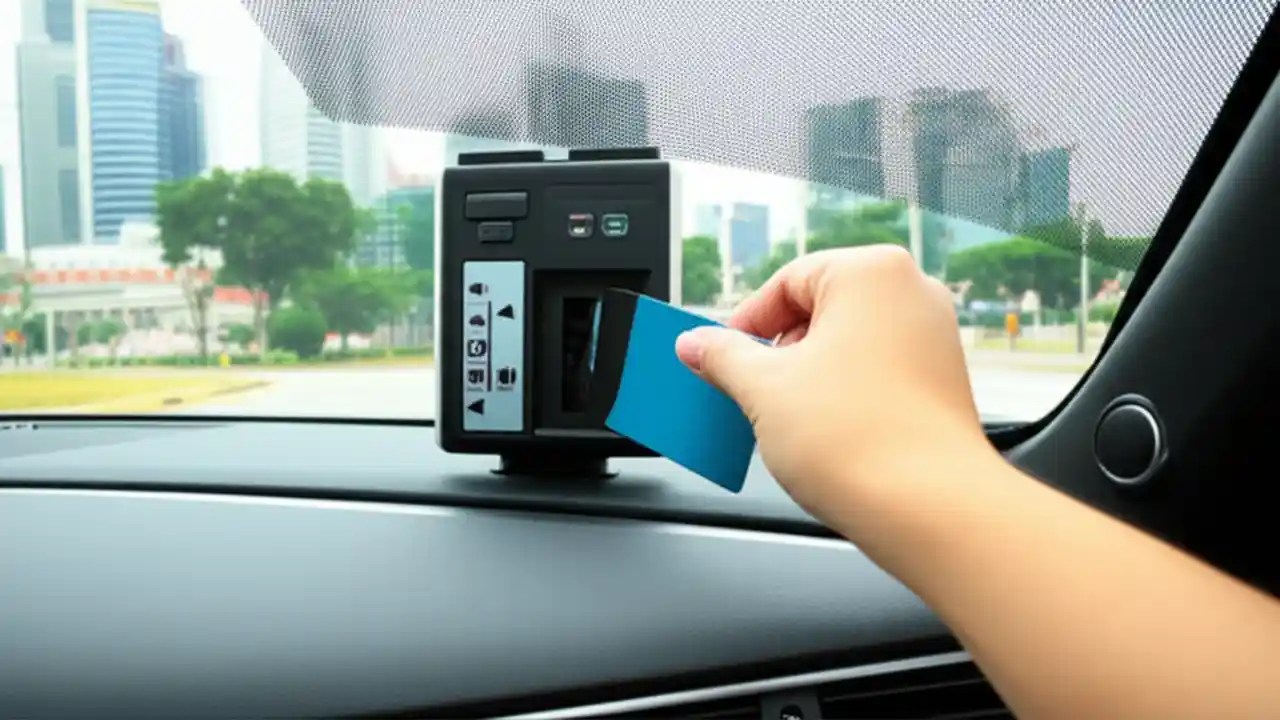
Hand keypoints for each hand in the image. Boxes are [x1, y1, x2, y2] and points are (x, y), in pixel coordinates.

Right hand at [675, 246, 990, 528]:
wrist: (929, 510)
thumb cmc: (856, 439)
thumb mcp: (763, 388)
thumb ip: (721, 357)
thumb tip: (695, 345)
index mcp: (870, 273)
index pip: (786, 282)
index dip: (745, 323)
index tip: (719, 356)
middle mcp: (912, 293)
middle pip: (820, 310)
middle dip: (778, 352)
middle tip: (748, 391)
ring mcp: (934, 338)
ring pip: (848, 344)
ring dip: (809, 377)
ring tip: (787, 420)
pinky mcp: (943, 382)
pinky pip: (878, 372)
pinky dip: (845, 394)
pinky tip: (825, 434)